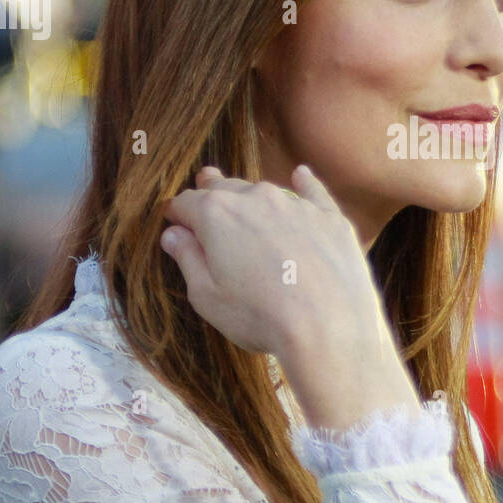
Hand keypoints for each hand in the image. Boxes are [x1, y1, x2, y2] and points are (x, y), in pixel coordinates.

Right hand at [159, 164, 390, 364]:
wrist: (329, 327)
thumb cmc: (260, 316)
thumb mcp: (208, 296)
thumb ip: (188, 259)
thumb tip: (173, 235)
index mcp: (217, 214)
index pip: (185, 203)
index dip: (177, 214)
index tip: (175, 224)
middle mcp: (255, 197)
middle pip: (224, 189)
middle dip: (210, 196)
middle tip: (203, 198)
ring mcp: (295, 204)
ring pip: (263, 191)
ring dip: (250, 197)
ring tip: (243, 199)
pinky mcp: (329, 216)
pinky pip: (312, 191)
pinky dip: (303, 183)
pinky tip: (301, 175)